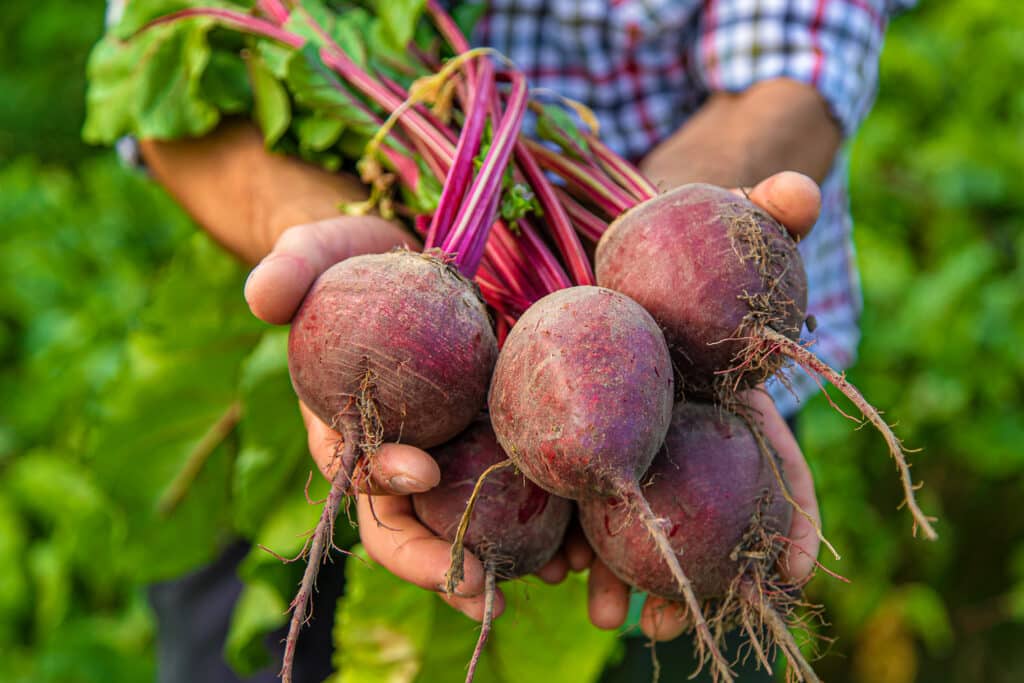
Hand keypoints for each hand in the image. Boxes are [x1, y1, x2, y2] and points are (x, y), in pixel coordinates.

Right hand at [245, 214, 542, 620]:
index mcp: (347, 429)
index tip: (420, 470)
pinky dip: (549, 519)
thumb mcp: (312, 254)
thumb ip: (286, 269)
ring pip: (473, 523)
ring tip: (555, 574)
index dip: (383, 480)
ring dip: (509, 559)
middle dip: (444, 565)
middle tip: (484, 592)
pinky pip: (517, 489)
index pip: (357, 471)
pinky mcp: (492, 435)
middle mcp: (399, 455)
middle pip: (416, 527)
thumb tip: (263, 296)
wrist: (402, 259)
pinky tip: (583, 539)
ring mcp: (449, 452)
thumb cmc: (350, 262)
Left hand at [587, 171, 823, 639]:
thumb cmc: (674, 244)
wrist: (604, 247)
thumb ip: (761, 214)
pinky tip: (543, 567)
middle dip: (688, 576)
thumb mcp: (716, 225)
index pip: (773, 465)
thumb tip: (802, 191)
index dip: (789, 515)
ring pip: (627, 522)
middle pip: (693, 517)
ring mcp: (623, 441)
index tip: (792, 567)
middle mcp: (679, 435)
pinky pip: (565, 496)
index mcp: (727, 403)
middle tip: (673, 622)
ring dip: (616, 575)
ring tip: (604, 614)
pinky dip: (557, 534)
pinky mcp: (564, 437)